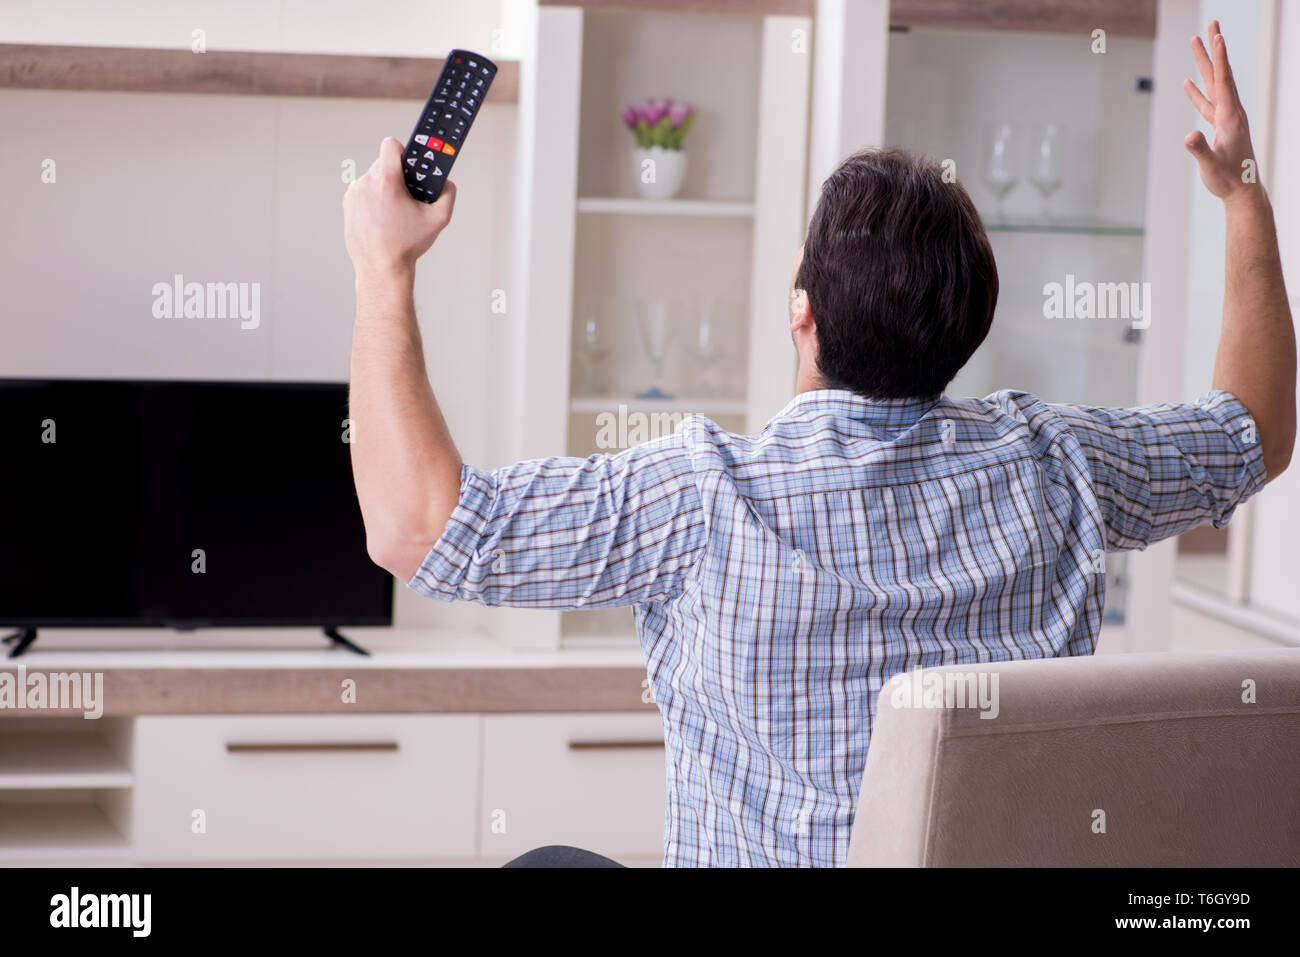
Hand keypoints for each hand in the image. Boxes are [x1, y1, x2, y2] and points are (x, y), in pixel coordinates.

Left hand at [343, 137, 455, 275]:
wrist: (381, 268)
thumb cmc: (407, 245)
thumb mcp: (439, 219)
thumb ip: (448, 193)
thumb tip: (446, 181)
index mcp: (387, 180)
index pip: (391, 145)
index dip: (403, 151)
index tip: (409, 163)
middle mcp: (366, 182)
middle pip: (383, 163)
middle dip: (396, 176)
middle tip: (407, 195)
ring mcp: (354, 194)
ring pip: (372, 179)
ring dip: (383, 189)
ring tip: (393, 211)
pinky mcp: (348, 205)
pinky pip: (363, 193)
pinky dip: (372, 201)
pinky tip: (381, 218)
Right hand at [1182, 21, 1258, 203]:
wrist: (1242, 191)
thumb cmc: (1228, 179)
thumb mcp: (1211, 166)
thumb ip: (1199, 151)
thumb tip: (1188, 136)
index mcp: (1230, 117)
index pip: (1223, 81)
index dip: (1220, 58)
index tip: (1217, 35)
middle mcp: (1230, 112)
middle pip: (1219, 75)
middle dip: (1213, 50)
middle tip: (1211, 25)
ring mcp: (1225, 119)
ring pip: (1213, 85)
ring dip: (1205, 64)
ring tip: (1197, 45)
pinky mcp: (1219, 127)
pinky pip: (1206, 103)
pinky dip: (1197, 91)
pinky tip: (1189, 83)